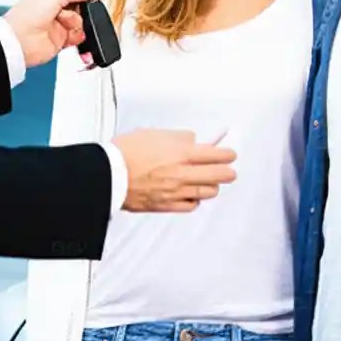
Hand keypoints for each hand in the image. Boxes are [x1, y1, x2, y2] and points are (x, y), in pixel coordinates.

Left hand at [3, 0, 95, 66]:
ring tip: (65, 23)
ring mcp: (60, 24)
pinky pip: (79, 36)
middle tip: (76, 9)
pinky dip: (77, 35)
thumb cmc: (27, 15)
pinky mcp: (62, 39)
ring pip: (82, 21)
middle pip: (81, 5)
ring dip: (77, 22)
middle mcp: (56, 8)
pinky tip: (69, 35)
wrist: (20, 41)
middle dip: (83, 8)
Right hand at [113, 129, 236, 211]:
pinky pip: (190, 206)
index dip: (228, 154)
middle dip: (228, 172)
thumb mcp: (155, 133)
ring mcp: (176, 192)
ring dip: (212, 186)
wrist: (108, 174)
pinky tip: (193, 195)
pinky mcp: (166, 205)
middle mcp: (183, 174)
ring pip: (208, 192)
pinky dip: (196, 200)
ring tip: (211, 182)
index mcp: (182, 154)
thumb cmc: (126, 152)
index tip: (231, 154)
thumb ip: (178, 138)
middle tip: (229, 170)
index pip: (217, 155)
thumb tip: (192, 141)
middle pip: (219, 176)